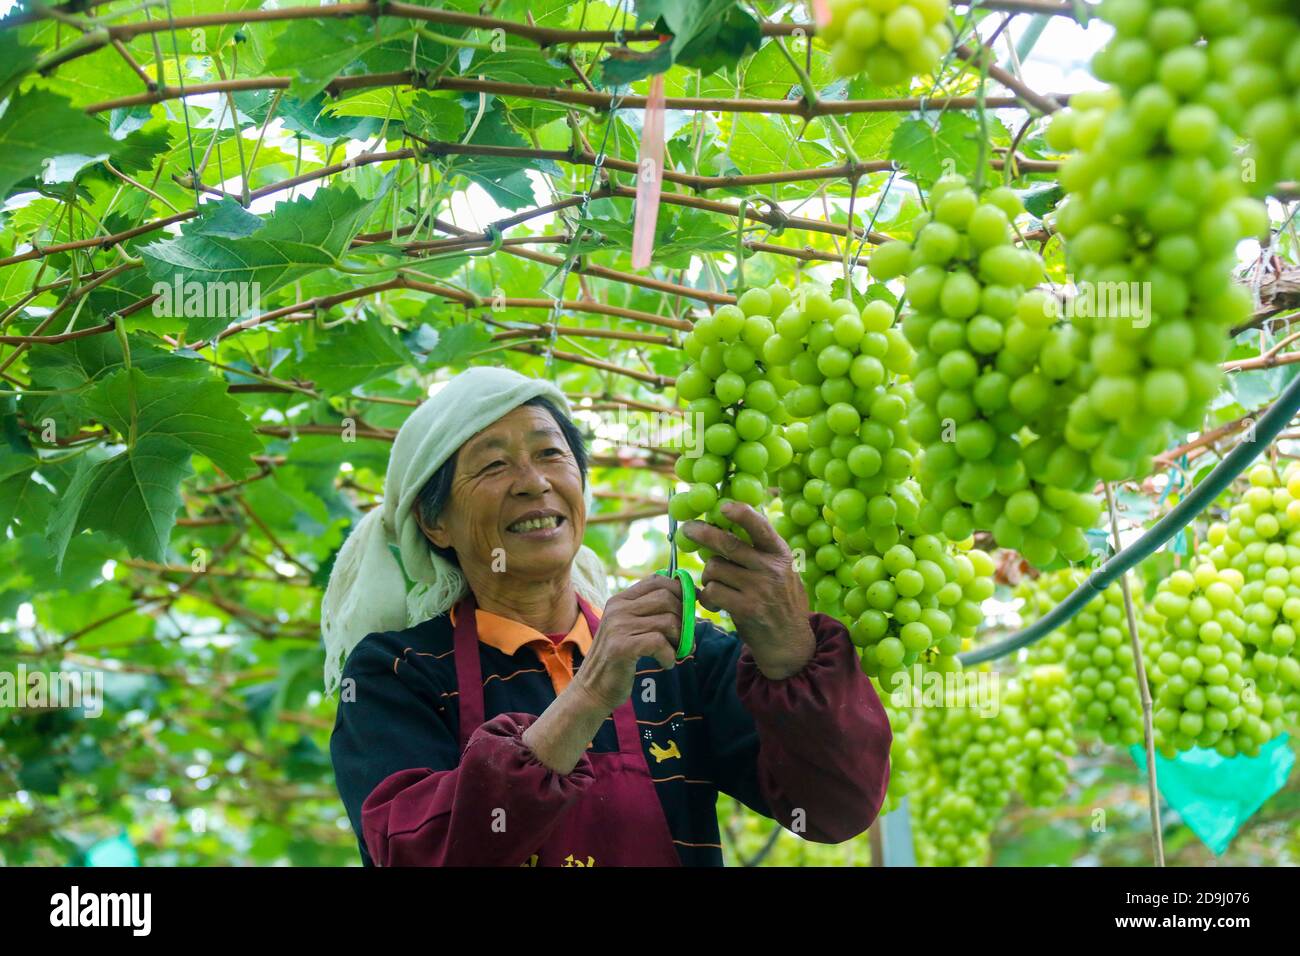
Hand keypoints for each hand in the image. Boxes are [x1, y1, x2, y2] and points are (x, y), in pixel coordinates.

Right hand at [572, 574, 682, 712]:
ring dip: (680, 640)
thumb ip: (649, 613)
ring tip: (676, 653)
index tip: (692, 603)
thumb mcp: (629, 628)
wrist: (592, 689)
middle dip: (684, 617)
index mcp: (620, 600)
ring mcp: (617, 627)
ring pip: (667, 621)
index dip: (680, 589)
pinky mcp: (621, 647)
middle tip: (686, 638)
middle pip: (666, 598)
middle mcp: (617, 609)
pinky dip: (669, 655)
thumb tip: (688, 598)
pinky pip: (659, 642)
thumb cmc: (618, 660)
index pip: (657, 580)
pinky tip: (665, 664)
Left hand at [682, 501, 815, 679]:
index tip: (723, 506)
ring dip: (708, 576)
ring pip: (714, 568)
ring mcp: (759, 589)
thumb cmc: (780, 603)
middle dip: (703, 533)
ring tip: (716, 586)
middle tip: (688, 529)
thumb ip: (761, 553)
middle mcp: (771, 568)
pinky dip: (707, 596)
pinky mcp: (746, 608)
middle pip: (728, 543)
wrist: (790, 644)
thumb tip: (727, 526)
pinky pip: (711, 592)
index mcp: (781, 554)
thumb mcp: (782, 573)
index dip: (741, 513)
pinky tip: (715, 603)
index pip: (761, 526)